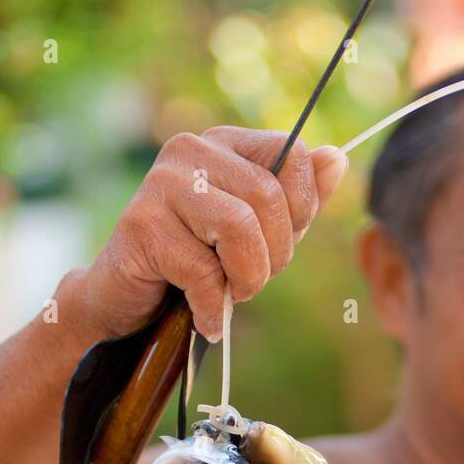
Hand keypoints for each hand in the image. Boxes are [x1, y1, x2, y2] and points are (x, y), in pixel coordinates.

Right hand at [67, 127, 348, 340]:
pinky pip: (203, 270)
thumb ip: (296, 200)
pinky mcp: (142, 225)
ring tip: (226, 297)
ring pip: (239, 228)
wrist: (126, 302)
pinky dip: (213, 307)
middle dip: (273, 256)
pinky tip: (206, 318)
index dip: (302, 209)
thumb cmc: (198, 266)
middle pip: (268, 197)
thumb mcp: (260, 233)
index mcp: (225, 145)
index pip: (292, 154)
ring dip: (245, 280)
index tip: (278, 245)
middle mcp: (191, 150)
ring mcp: (161, 183)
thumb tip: (337, 158)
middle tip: (247, 282)